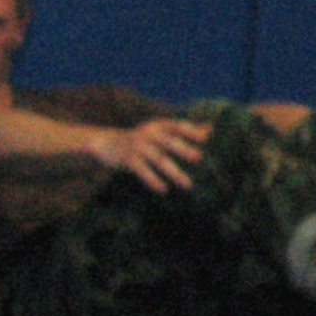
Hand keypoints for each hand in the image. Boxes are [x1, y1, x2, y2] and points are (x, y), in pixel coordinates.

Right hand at [92, 116, 210, 193]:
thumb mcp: (159, 131)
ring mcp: (137, 147)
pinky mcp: (127, 159)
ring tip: (188, 184)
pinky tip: (163, 189)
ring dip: (174, 172)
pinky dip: (153, 180)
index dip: (191, 130)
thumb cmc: (139, 139)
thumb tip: (210, 130)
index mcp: (158, 126)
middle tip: (198, 157)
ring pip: (159, 160)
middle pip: (168, 142)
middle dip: (183, 149)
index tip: (205, 137)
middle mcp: (148, 134)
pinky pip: (142, 171)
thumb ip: (182, 131)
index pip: (177, 126)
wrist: (105, 142)